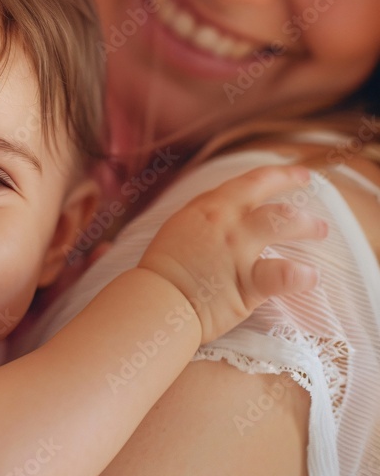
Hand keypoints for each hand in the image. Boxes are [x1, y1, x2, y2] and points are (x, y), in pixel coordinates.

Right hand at [138, 165, 326, 344]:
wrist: (156, 300)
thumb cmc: (160, 273)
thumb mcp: (177, 232)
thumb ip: (201, 221)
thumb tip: (203, 221)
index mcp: (207, 208)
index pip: (251, 182)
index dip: (280, 176)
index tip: (299, 175)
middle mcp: (225, 222)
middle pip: (270, 194)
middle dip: (298, 194)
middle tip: (313, 209)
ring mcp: (237, 250)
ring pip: (283, 222)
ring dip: (307, 224)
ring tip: (320, 231)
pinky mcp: (247, 282)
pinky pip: (283, 274)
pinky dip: (300, 275)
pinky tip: (310, 276)